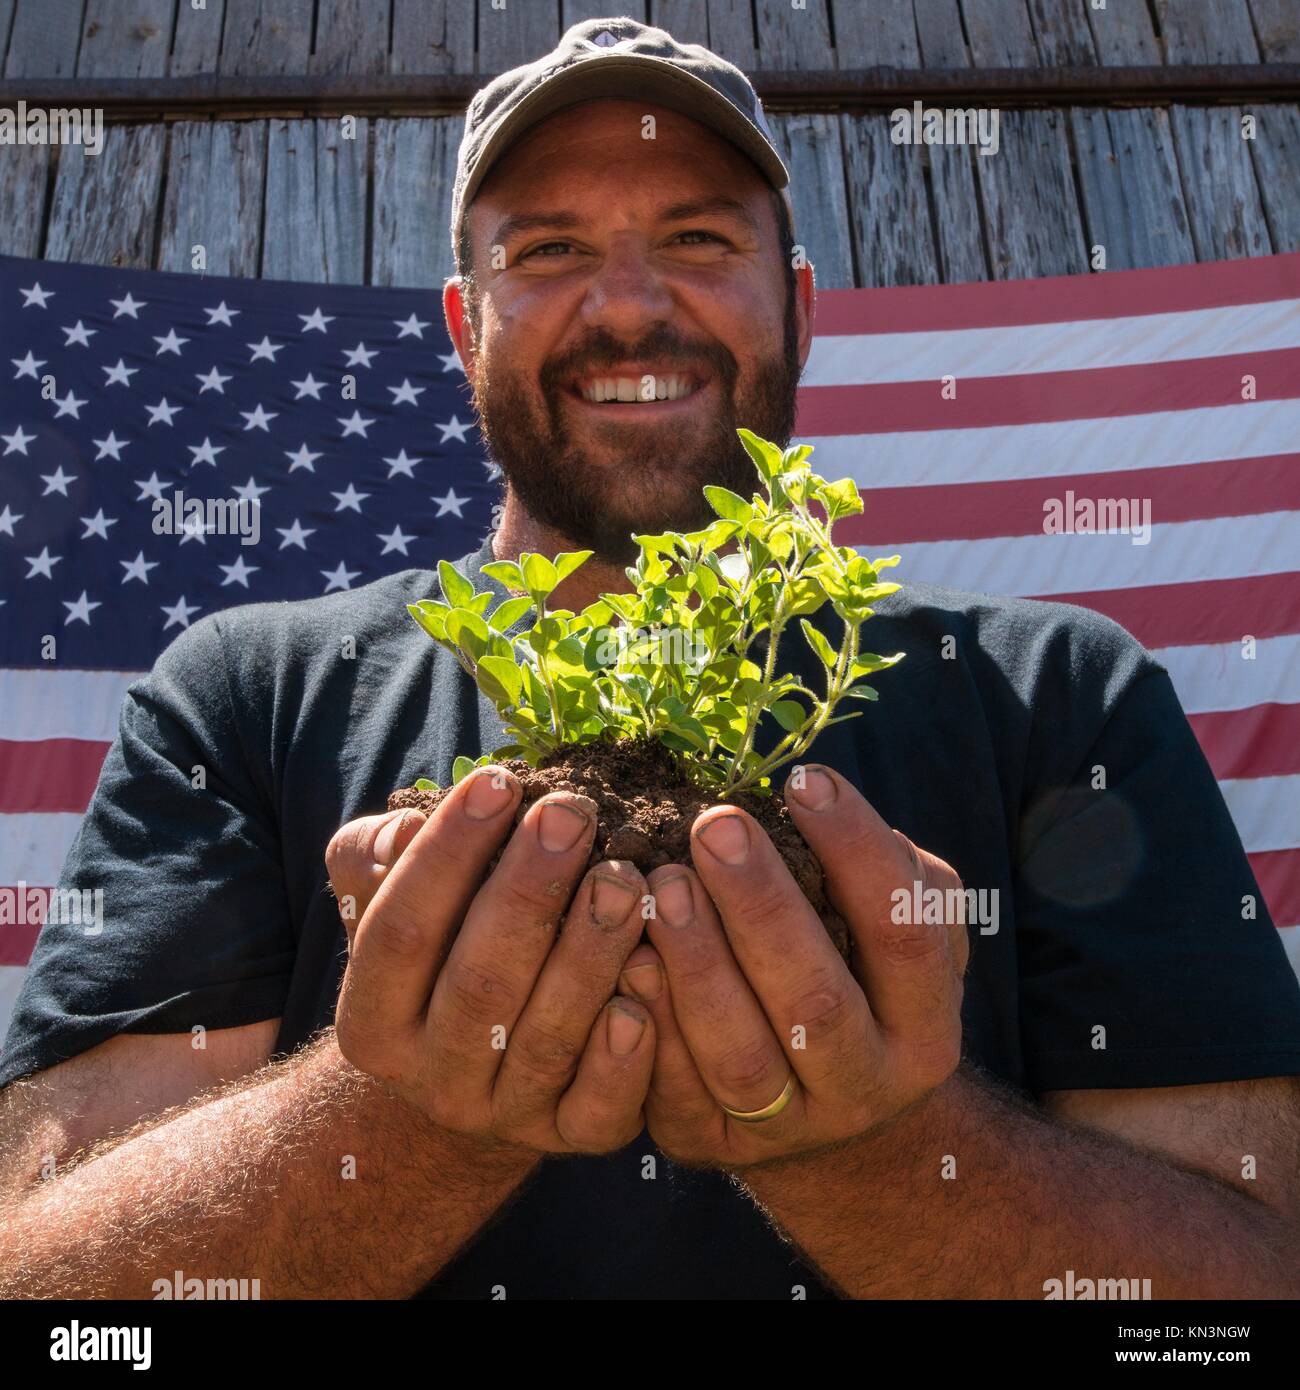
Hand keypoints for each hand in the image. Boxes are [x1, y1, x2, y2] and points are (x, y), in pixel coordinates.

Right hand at [327, 767, 655, 1156]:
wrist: (477, 1075)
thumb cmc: (443, 954)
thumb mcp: (389, 905)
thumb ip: (377, 861)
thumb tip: (405, 829)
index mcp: (373, 1021)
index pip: (399, 930)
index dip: (447, 854)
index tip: (499, 782)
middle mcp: (432, 1079)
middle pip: (478, 984)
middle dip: (528, 890)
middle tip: (573, 813)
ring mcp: (504, 1116)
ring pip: (547, 1038)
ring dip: (590, 952)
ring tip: (625, 876)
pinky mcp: (573, 1138)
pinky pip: (600, 1106)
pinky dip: (628, 1048)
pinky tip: (652, 974)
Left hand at [618, 763, 966, 1169]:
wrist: (823, 1113)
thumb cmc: (853, 979)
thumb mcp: (891, 932)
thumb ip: (880, 874)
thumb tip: (814, 794)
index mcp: (925, 1026)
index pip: (904, 933)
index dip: (858, 853)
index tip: (804, 781)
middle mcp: (867, 1087)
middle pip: (816, 1001)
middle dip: (761, 906)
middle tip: (714, 826)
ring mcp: (789, 1128)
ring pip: (740, 1055)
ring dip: (697, 964)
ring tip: (661, 884)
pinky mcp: (712, 1145)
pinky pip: (674, 1090)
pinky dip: (650, 1023)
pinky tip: (629, 956)